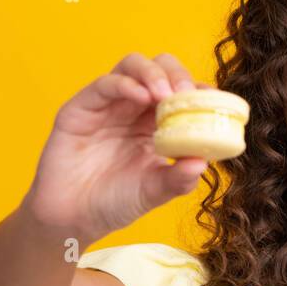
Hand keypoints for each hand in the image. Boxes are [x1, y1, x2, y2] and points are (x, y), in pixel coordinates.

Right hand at [22, 52, 213, 244]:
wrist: (72, 218)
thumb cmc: (114, 203)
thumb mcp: (154, 192)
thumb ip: (178, 179)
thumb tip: (203, 162)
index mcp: (156, 125)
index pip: (181, 94)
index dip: (198, 92)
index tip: (213, 102)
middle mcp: (133, 109)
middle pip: (160, 69)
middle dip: (177, 75)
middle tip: (186, 95)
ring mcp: (108, 105)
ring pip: (132, 66)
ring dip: (153, 74)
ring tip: (165, 95)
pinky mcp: (82, 108)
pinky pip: (104, 85)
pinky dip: (125, 84)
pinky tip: (141, 96)